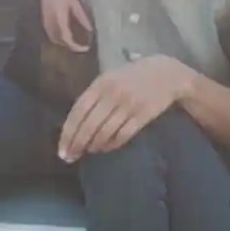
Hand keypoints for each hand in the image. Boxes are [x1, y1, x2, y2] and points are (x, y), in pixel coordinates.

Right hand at [40, 0, 91, 52]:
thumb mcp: (74, 2)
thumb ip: (81, 17)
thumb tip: (90, 29)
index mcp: (59, 21)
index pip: (67, 40)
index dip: (76, 46)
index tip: (86, 48)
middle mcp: (50, 25)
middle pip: (60, 42)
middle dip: (70, 45)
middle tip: (81, 44)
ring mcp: (44, 23)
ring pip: (54, 39)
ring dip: (64, 41)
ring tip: (74, 38)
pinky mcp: (42, 20)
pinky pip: (50, 33)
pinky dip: (58, 35)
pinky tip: (65, 30)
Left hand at [58, 55, 194, 161]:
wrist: (167, 73)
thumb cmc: (132, 76)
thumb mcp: (110, 78)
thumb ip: (93, 96)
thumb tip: (74, 123)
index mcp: (100, 83)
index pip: (78, 111)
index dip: (68, 132)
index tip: (62, 149)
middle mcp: (112, 94)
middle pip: (89, 125)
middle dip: (77, 144)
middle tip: (71, 157)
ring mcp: (129, 105)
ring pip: (105, 132)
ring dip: (94, 146)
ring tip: (89, 151)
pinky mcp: (144, 115)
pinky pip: (123, 135)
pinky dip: (112, 145)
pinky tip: (106, 148)